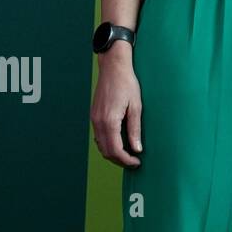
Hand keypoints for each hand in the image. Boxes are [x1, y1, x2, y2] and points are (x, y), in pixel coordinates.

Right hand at [90, 45, 142, 167]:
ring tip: (129, 154)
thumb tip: (137, 149)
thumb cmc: (127, 84)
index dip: (126, 160)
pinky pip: (99, 136)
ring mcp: (94, 119)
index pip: (115, 150)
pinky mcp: (94, 116)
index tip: (137, 163)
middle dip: (119, 160)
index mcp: (109, 121)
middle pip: (106, 151)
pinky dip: (107, 144)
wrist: (113, 68)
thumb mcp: (136, 106)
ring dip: (113, 153)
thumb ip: (135, 129)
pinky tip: (119, 142)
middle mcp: (98, 122)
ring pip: (101, 145)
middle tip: (134, 162)